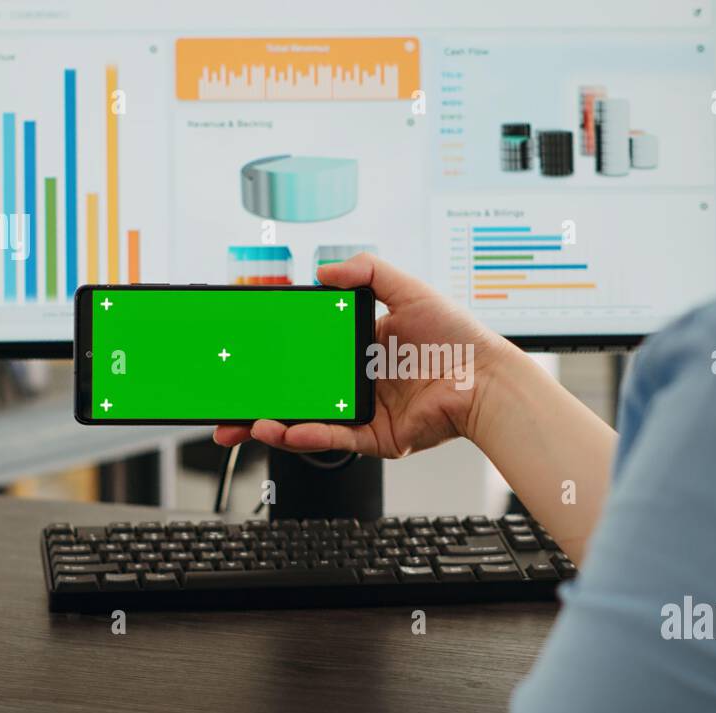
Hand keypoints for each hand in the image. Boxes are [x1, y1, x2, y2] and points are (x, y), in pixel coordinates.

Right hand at [214, 254, 515, 457]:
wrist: (488, 379)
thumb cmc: (458, 336)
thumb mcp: (408, 289)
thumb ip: (367, 271)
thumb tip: (323, 271)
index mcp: (359, 347)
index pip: (305, 351)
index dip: (273, 355)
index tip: (244, 354)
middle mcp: (357, 381)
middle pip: (298, 392)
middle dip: (258, 402)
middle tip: (228, 404)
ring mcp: (365, 412)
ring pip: (309, 421)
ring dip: (276, 424)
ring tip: (251, 423)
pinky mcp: (378, 439)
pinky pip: (338, 438)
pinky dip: (312, 435)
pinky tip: (289, 431)